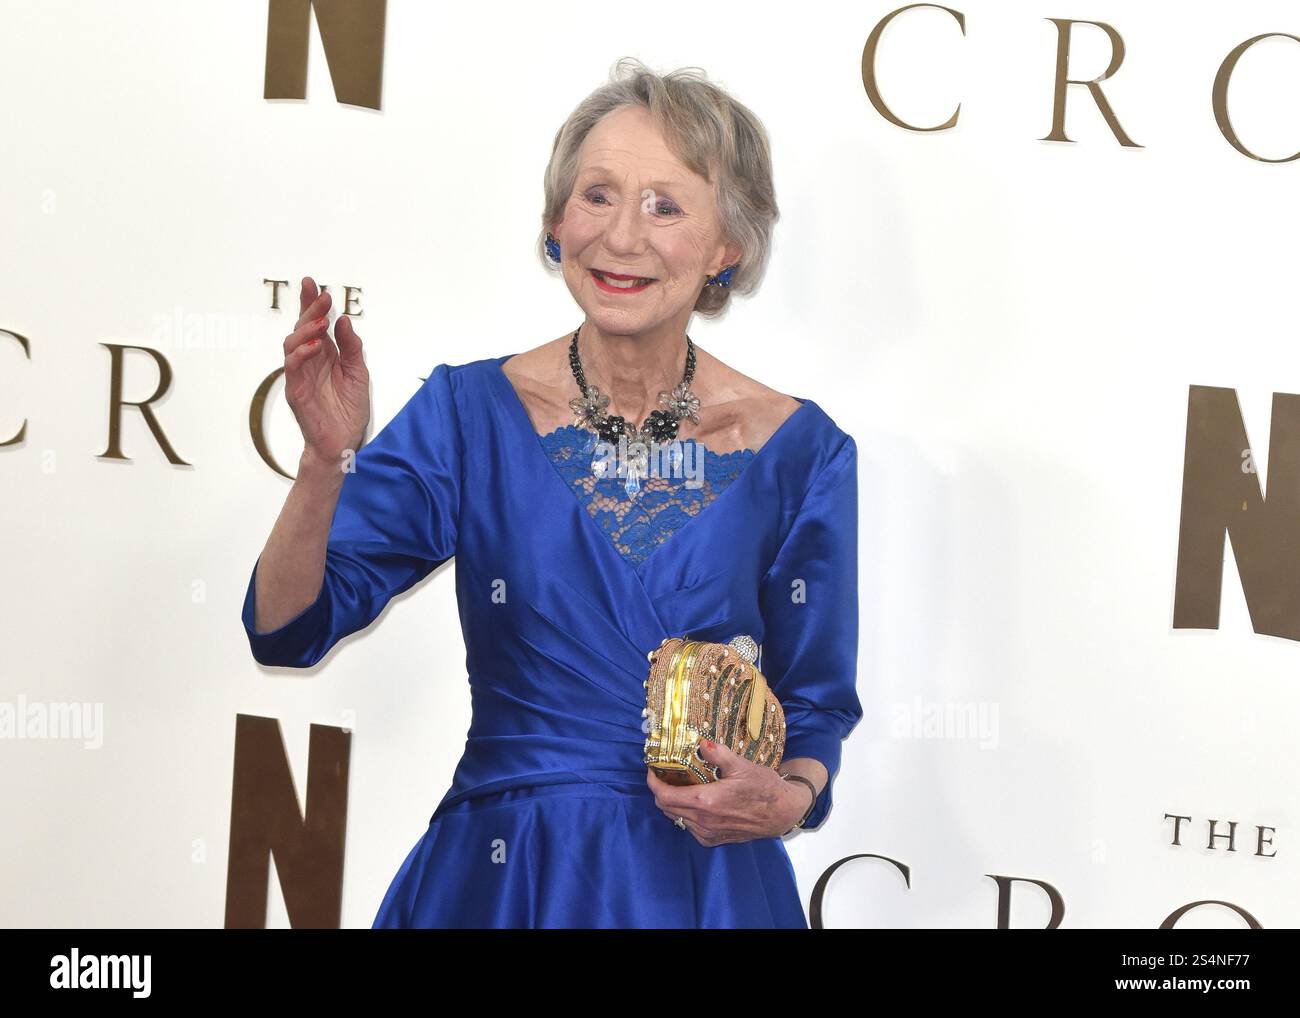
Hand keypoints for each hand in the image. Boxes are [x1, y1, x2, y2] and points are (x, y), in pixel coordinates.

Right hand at [282, 276, 369, 471]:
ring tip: (322, 323)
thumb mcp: (358, 373)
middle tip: (321, 296)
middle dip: (310, 310)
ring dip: (306, 330)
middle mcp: (310, 360)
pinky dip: (302, 354)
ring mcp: (300, 374)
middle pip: (302, 328)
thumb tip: (345, 321)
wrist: (343, 441)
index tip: (313, 284)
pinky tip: (315, 346)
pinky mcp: (295, 390)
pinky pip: (292, 367)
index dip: (311, 304)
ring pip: (292, 344)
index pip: (314, 324)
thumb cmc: (348, 409)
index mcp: (325, 354)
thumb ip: (352, 348)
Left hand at [646, 739, 812, 844]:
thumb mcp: (741, 765)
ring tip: (679, 785)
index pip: (664, 795)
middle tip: (665, 774)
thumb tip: (699, 742)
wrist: (782, 813)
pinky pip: (689, 827)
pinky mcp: (714, 840)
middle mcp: (703, 821)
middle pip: (666, 808)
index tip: (652, 770)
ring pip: (676, 818)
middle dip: (660, 791)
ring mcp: (708, 833)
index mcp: (706, 802)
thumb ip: (717, 754)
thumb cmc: (764, 788)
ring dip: (672, 803)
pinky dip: (685, 814)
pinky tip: (695, 801)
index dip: (653, 783)